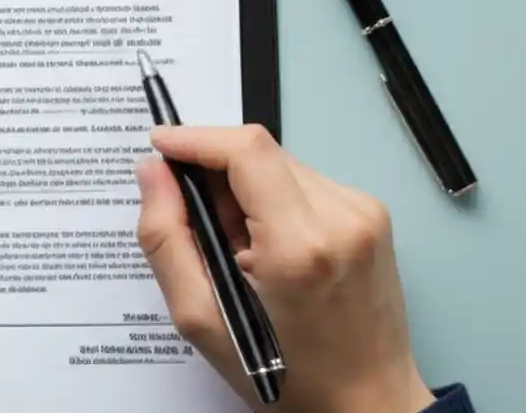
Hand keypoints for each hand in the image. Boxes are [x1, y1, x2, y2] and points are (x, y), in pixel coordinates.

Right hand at [136, 125, 435, 412]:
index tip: (161, 144)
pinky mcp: (372, 215)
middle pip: (261, 152)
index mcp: (300, 245)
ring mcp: (364, 213)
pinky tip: (271, 248)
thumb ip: (166, 238)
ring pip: (281, 164)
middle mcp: (342, 217)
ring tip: (240, 250)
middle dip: (216, 172)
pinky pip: (306, 183)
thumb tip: (153, 173)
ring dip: (246, 190)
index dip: (196, 138)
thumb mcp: (202, 319)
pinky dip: (275, 202)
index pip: (245, 151)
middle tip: (200, 224)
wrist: (367, 402)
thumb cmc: (287, 373)